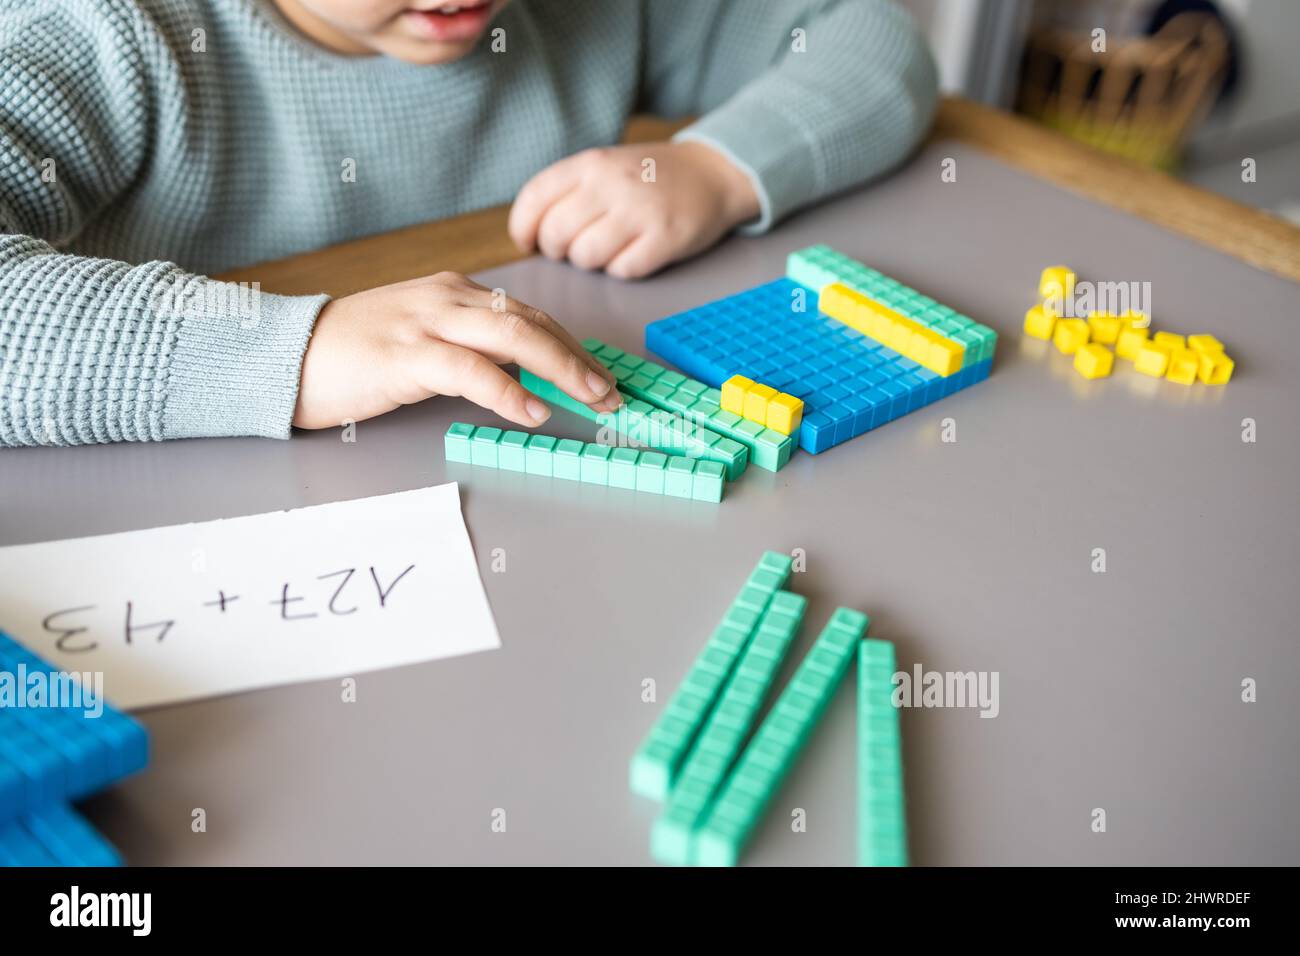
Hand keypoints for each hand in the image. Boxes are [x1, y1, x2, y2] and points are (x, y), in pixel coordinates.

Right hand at [293, 272, 619, 429]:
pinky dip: (506, 391)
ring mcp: (425, 323)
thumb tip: (520, 378)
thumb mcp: (419, 342)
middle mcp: (446, 299)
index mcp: (452, 293)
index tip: (599, 375)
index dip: (569, 345)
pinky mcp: (404, 354)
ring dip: (559, 368)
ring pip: (511, 336)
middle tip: (612, 391)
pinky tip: (532, 411)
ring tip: (592, 398)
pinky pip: (469, 370)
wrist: (284, 356)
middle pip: (530, 321)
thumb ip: (466, 350)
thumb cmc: (351, 357)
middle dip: (578, 357)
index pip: (527, 314)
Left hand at [508, 141, 759, 279]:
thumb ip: (567, 191)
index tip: (529, 243)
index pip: (534, 198)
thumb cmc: (648, 177)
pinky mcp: (664, 239)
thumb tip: (531, 232)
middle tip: (573, 249)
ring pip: (586, 257)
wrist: (712, 173)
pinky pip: (622, 271)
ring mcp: (640, 211)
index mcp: (591, 163)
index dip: (523, 228)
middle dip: (557, 251)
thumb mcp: (605, 166)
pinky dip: (621, 270)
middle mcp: (612, 184)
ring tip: (606, 249)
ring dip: (590, 262)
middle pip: (557, 234)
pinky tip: (633, 254)